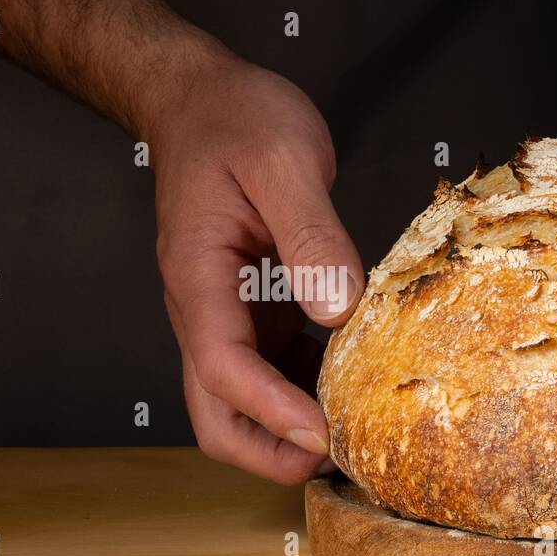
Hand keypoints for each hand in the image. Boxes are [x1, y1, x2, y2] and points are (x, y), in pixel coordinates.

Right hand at [146, 54, 363, 482]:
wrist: (201, 99)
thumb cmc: (233, 119)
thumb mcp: (282, 160)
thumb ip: (311, 234)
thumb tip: (338, 308)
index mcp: (198, 277)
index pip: (223, 370)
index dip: (273, 412)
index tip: (326, 434)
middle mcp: (202, 309)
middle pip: (216, 414)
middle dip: (271, 451)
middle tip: (339, 456)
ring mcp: (226, 314)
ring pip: (242, 403)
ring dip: (291, 429)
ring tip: (357, 431)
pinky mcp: (252, 308)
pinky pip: (271, 370)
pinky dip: (306, 389)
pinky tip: (352, 381)